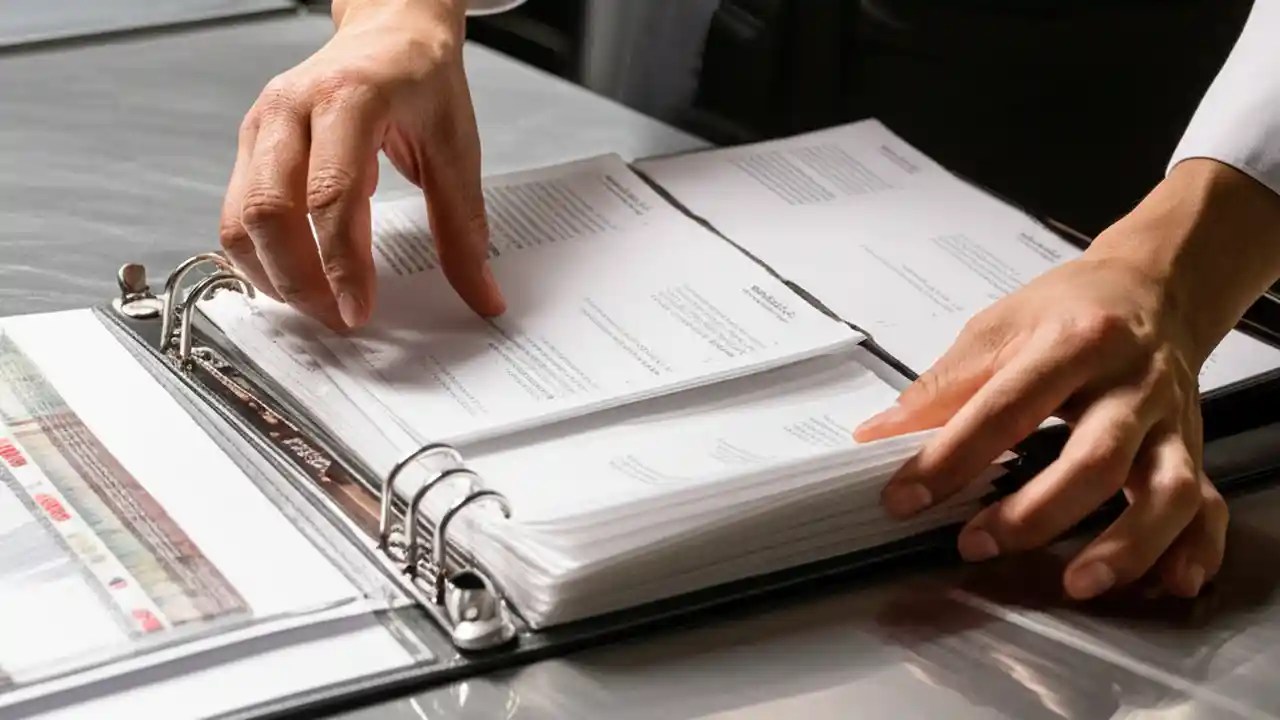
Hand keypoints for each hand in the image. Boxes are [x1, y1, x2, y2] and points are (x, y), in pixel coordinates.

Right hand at [219, 0, 504, 330]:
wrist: (390, 31)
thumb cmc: (420, 78)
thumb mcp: (456, 149)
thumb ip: (464, 228)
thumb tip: (482, 295)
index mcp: (350, 100)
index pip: (332, 195)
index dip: (342, 263)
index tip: (359, 311)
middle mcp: (292, 108)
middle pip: (270, 211)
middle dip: (300, 280)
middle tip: (338, 319)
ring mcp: (262, 124)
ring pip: (240, 218)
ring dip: (273, 275)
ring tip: (318, 306)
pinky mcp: (250, 143)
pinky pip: (236, 212)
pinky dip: (259, 255)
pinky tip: (294, 278)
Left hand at [856, 158, 1279, 600]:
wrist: (1151, 287)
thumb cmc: (1068, 309)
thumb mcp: (996, 329)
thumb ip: (940, 389)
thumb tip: (878, 436)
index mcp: (1074, 342)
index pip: (1006, 408)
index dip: (952, 459)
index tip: (905, 498)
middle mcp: (1131, 384)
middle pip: (1094, 458)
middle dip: (1034, 513)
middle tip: (976, 544)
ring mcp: (1170, 422)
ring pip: (1164, 492)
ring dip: (1124, 546)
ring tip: (1077, 582)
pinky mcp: (1193, 450)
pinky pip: (1208, 508)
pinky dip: (1196, 550)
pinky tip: (1170, 584)